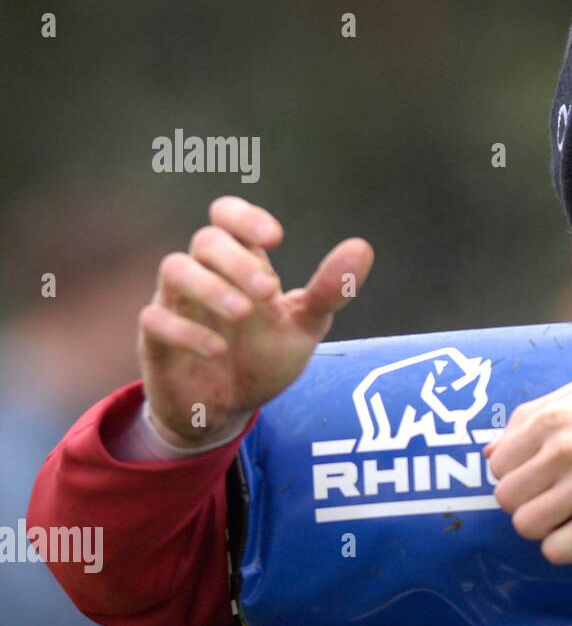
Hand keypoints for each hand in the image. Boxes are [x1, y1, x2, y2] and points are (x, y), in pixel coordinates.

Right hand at [137, 195, 373, 447]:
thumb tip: (362, 247)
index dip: (245, 216)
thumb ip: (330, 290)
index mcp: (241, 264)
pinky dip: (186, 331)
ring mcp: (176, 305)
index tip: (274, 237)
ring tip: (244, 312)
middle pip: (206, 240)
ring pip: (174, 268)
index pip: (227, 215)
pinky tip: (218, 349)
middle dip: (237, 260)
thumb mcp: (305, 325)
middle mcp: (205, 276)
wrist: (228, 409)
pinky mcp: (154, 340)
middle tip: (268, 291)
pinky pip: (154, 320)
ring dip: (210, 287)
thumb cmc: (264, 357)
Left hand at [486, 381, 571, 563]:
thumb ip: (535, 415)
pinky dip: (566, 548)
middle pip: (506, 497)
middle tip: (558, 498)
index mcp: (556, 416)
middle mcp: (567, 447)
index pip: (499, 463)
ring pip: (525, 526)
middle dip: (528, 502)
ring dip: (546, 527)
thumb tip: (489, 453)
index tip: (543, 477)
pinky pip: (556, 551)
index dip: (518, 474)